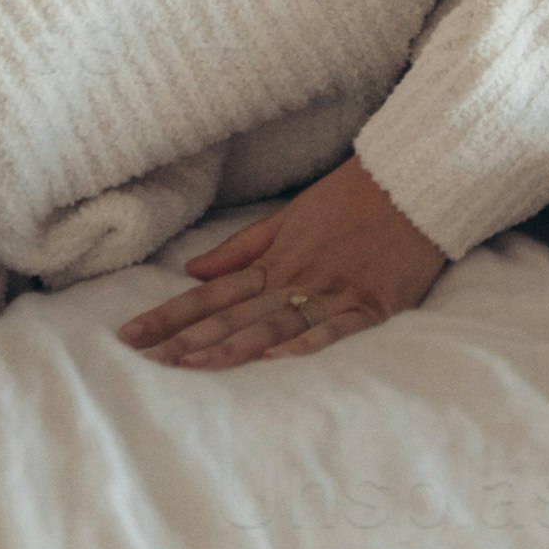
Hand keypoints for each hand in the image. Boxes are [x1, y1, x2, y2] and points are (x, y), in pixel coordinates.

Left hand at [117, 154, 445, 371]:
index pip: (211, 293)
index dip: (171, 315)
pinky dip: (304, 344)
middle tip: (149, 360)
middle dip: (189, 339)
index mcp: (275, 258)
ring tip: (193, 366)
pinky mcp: (373, 306)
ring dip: (232, 347)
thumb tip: (191, 269)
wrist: (416, 181)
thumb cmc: (353, 197)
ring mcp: (335, 293)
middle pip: (234, 314)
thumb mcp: (290, 214)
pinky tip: (274, 359)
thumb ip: (241, 247)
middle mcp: (298, 277)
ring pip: (274, 324)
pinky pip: (334, 329)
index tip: (133, 335)